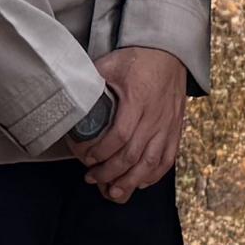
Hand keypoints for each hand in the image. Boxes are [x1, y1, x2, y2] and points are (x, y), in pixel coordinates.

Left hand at [74, 48, 189, 203]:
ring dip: (131, 182)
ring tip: (113, 192)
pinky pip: (167, 160)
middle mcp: (155, 117)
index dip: (101, 152)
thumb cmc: (139, 58)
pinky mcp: (176, 130)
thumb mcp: (111, 64)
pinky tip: (139, 183)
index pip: (119, 135)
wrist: (170, 52)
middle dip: (110, 173)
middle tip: (92, 178)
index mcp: (138, 100)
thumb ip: (91, 80)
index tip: (86, 158)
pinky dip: (153, 176)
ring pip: (151, 163)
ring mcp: (168, 126)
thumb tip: (68, 96)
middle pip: (133, 155)